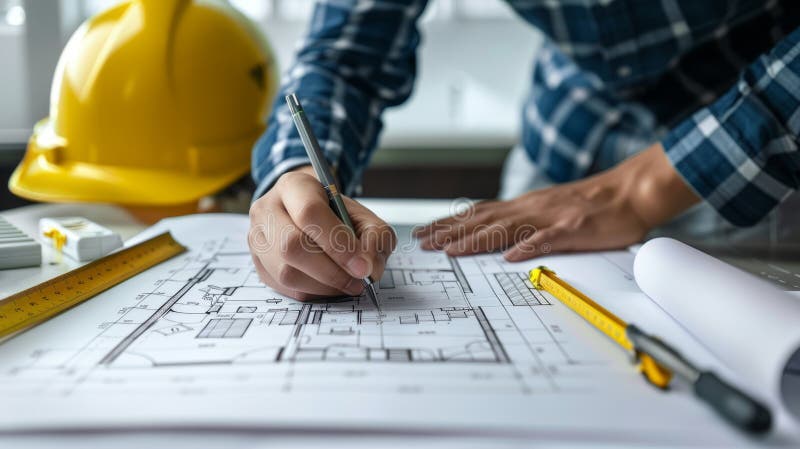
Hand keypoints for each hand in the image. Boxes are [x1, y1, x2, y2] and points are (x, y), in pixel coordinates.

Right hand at [248, 166, 395, 300]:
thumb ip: (375, 237)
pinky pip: (284, 288)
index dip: (338, 244)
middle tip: (358, 280)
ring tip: (347, 283)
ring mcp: (257, 238)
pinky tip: (330, 285)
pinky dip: (313, 292)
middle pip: (291, 246)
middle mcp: (267, 209)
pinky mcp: (257, 264)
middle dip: (331, 271)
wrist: (309, 213)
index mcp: (293, 186)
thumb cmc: (336, 214)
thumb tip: (369, 268)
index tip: (362, 266)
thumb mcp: (363, 216)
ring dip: (324, 285)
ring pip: (286, 272)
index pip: (309, 213)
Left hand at [414, 143, 698, 261]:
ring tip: (451, 251)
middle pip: (483, 220)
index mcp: (526, 206)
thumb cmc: (594, 204)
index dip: (450, 224)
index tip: (425, 233)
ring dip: (476, 239)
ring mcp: (551, 218)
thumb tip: (501, 239)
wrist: (631, 191)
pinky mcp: (573, 228)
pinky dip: (527, 247)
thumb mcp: (552, 209)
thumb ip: (527, 221)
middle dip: (450, 232)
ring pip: (506, 228)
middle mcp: (531, 208)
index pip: (479, 214)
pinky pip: (547, 239)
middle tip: (422, 243)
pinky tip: (510, 257)